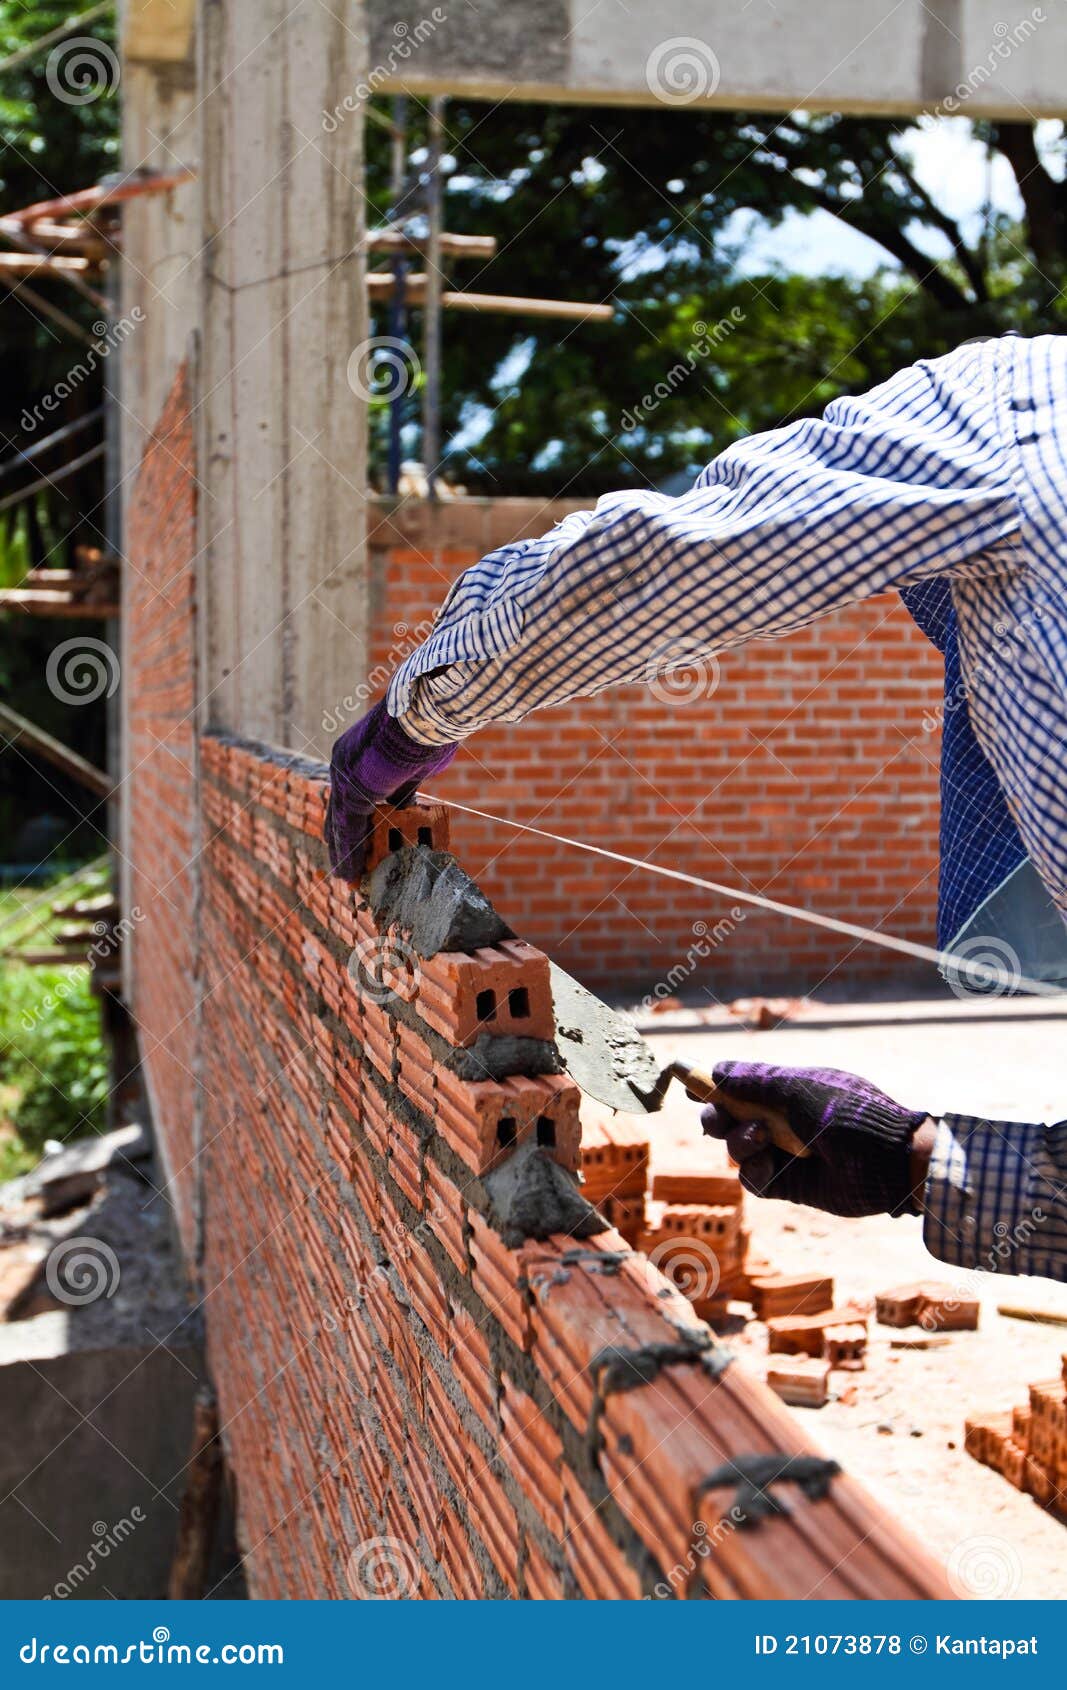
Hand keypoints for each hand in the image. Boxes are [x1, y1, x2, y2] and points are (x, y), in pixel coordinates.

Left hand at [326, 701, 456, 880]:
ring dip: (345, 856)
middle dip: (343, 845)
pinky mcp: (354, 790)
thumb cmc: (429, 731)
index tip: (359, 847)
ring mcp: (345, 777)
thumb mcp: (413, 768)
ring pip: (340, 826)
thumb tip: (407, 810)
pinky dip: (350, 855)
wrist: (427, 714)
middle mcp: (343, 764)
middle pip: (338, 815)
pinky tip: (352, 875)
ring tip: (349, 881)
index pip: (349, 800)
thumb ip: (404, 791)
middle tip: (348, 871)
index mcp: (356, 755)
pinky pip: (349, 830)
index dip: (352, 826)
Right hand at [700, 1061, 928, 1217]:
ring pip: (737, 1150)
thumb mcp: (798, 1087)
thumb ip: (754, 1080)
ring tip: (759, 1138)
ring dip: (739, 1142)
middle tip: (716, 1118)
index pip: (742, 1084)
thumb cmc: (847, 1113)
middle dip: (716, 1115)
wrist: (887, 1161)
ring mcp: (785, 1153)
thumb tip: (714, 1069)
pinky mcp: (789, 1186)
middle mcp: (782, 1120)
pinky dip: (755, 1172)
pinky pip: (754, 1181)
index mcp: (787, 1090)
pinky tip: (769, 1165)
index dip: (713, 1083)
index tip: (686, 1081)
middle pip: (730, 1117)